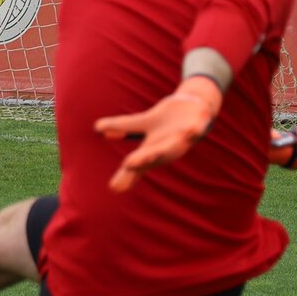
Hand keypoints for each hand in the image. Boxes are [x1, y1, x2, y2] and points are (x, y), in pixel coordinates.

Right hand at [94, 76, 223, 192]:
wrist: (197, 109)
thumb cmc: (168, 121)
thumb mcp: (143, 123)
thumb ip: (123, 127)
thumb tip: (97, 128)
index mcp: (154, 149)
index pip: (137, 163)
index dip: (127, 174)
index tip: (115, 186)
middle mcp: (168, 148)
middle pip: (154, 155)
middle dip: (143, 159)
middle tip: (128, 164)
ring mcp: (185, 138)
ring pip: (176, 145)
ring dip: (169, 148)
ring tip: (155, 151)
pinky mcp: (199, 126)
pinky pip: (198, 128)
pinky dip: (195, 131)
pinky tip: (192, 130)